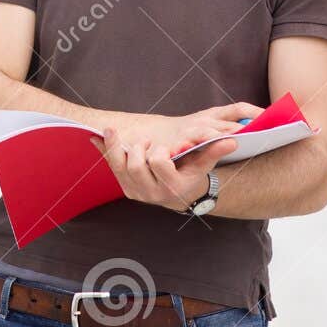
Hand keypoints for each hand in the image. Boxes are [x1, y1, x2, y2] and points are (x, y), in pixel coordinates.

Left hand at [91, 102, 260, 211]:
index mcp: (172, 187)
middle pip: (134, 166)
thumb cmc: (192, 175)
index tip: (160, 146)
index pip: (157, 163)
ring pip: (118, 168)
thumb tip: (231, 140)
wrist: (180, 195)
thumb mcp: (203, 164)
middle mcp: (152, 192)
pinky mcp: (126, 188)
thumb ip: (214, 151)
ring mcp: (137, 192)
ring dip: (114, 147)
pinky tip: (96, 137)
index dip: (157, 152)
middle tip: (144, 142)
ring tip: (113, 131)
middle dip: (137, 149)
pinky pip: (111, 168)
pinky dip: (104, 151)